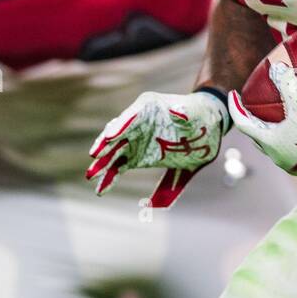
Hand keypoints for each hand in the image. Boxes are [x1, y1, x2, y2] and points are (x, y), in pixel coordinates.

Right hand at [87, 90, 228, 207]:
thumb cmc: (199, 115)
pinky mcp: (138, 157)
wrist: (205, 125)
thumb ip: (186, 114)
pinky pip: (120, 167)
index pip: (130, 117)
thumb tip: (179, 114)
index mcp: (147, 108)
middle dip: (105, 147)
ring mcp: (136, 141)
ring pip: (114, 153)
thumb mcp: (196, 114)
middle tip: (94, 157)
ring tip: (91, 176)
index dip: (119, 126)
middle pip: (116, 135)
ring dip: (103, 165)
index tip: (110, 137)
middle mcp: (136, 123)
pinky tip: (101, 189)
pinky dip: (111, 177)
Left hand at [229, 62, 296, 181]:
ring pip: (275, 145)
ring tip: (276, 116)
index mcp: (271, 143)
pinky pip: (292, 150)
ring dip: (272, 131)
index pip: (243, 124)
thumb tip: (277, 67)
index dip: (236, 108)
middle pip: (258, 136)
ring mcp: (294, 165)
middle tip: (252, 106)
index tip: (233, 96)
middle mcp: (279, 158)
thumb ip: (288, 83)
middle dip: (253, 121)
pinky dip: (288, 137)